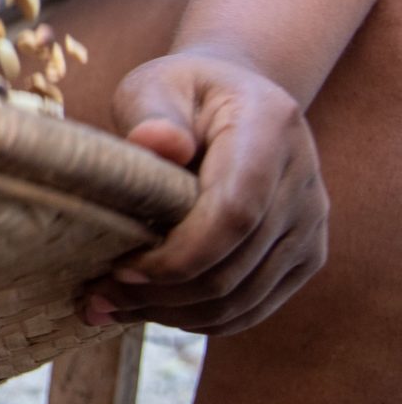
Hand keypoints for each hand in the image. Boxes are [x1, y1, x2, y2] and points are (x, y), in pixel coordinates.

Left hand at [84, 51, 328, 336]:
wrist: (235, 97)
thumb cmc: (182, 91)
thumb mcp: (155, 85)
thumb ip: (152, 113)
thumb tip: (156, 144)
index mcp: (270, 129)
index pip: (236, 212)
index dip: (180, 254)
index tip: (120, 268)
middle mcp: (302, 181)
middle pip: (237, 266)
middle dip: (162, 293)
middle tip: (94, 299)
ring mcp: (309, 223)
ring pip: (245, 297)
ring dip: (173, 313)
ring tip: (109, 307)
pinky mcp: (303, 254)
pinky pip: (255, 305)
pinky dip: (200, 318)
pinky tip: (150, 310)